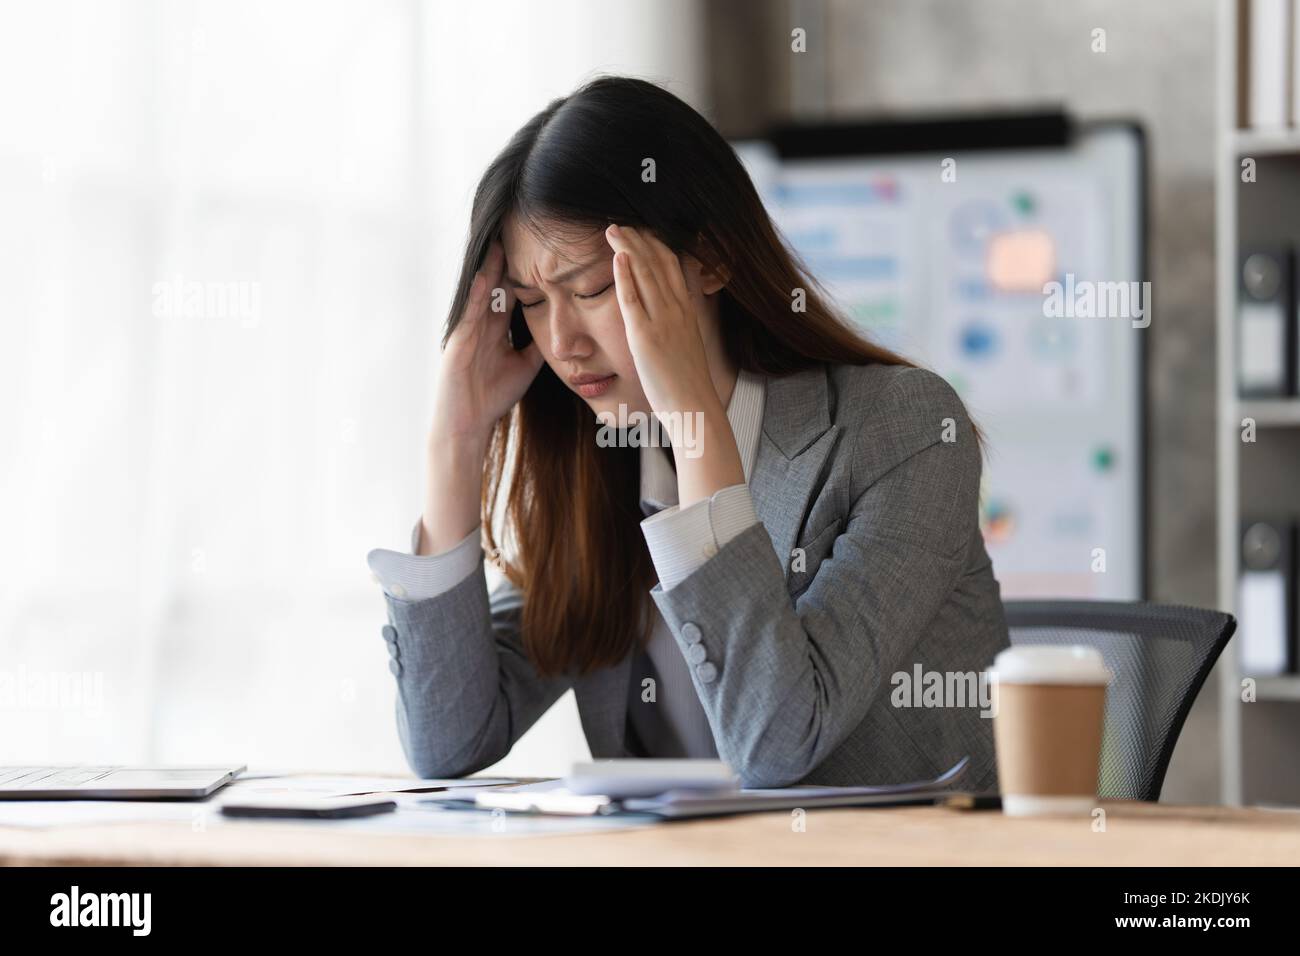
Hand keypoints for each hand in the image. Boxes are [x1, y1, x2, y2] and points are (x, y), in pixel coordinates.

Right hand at [418, 242, 542, 554]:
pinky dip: (478, 290)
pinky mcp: (458, 339)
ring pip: (482, 290)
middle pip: (497, 283)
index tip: (541, 248)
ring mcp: (467, 328)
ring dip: (492, 265)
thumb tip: (558, 331)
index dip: (526, 270)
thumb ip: (536, 346)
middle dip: (509, 258)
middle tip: (520, 229)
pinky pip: (470, 309)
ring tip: (503, 237)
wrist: (466, 423)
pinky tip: (487, 271)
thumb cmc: (491, 397)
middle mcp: (480, 322)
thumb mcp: (524, 367)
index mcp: (495, 328)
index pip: (513, 291)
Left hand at [605, 224, 720, 419]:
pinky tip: (619, 257)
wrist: (694, 406)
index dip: (656, 243)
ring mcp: (662, 321)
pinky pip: (633, 300)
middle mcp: (676, 310)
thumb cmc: (687, 382)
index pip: (672, 265)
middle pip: (659, 262)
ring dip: (629, 247)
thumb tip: (672, 314)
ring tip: (613, 229)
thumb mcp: (687, 343)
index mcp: (686, 310)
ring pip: (646, 273)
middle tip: (621, 222)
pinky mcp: (645, 337)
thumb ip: (678, 322)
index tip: (641, 229)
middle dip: (640, 238)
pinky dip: (625, 276)